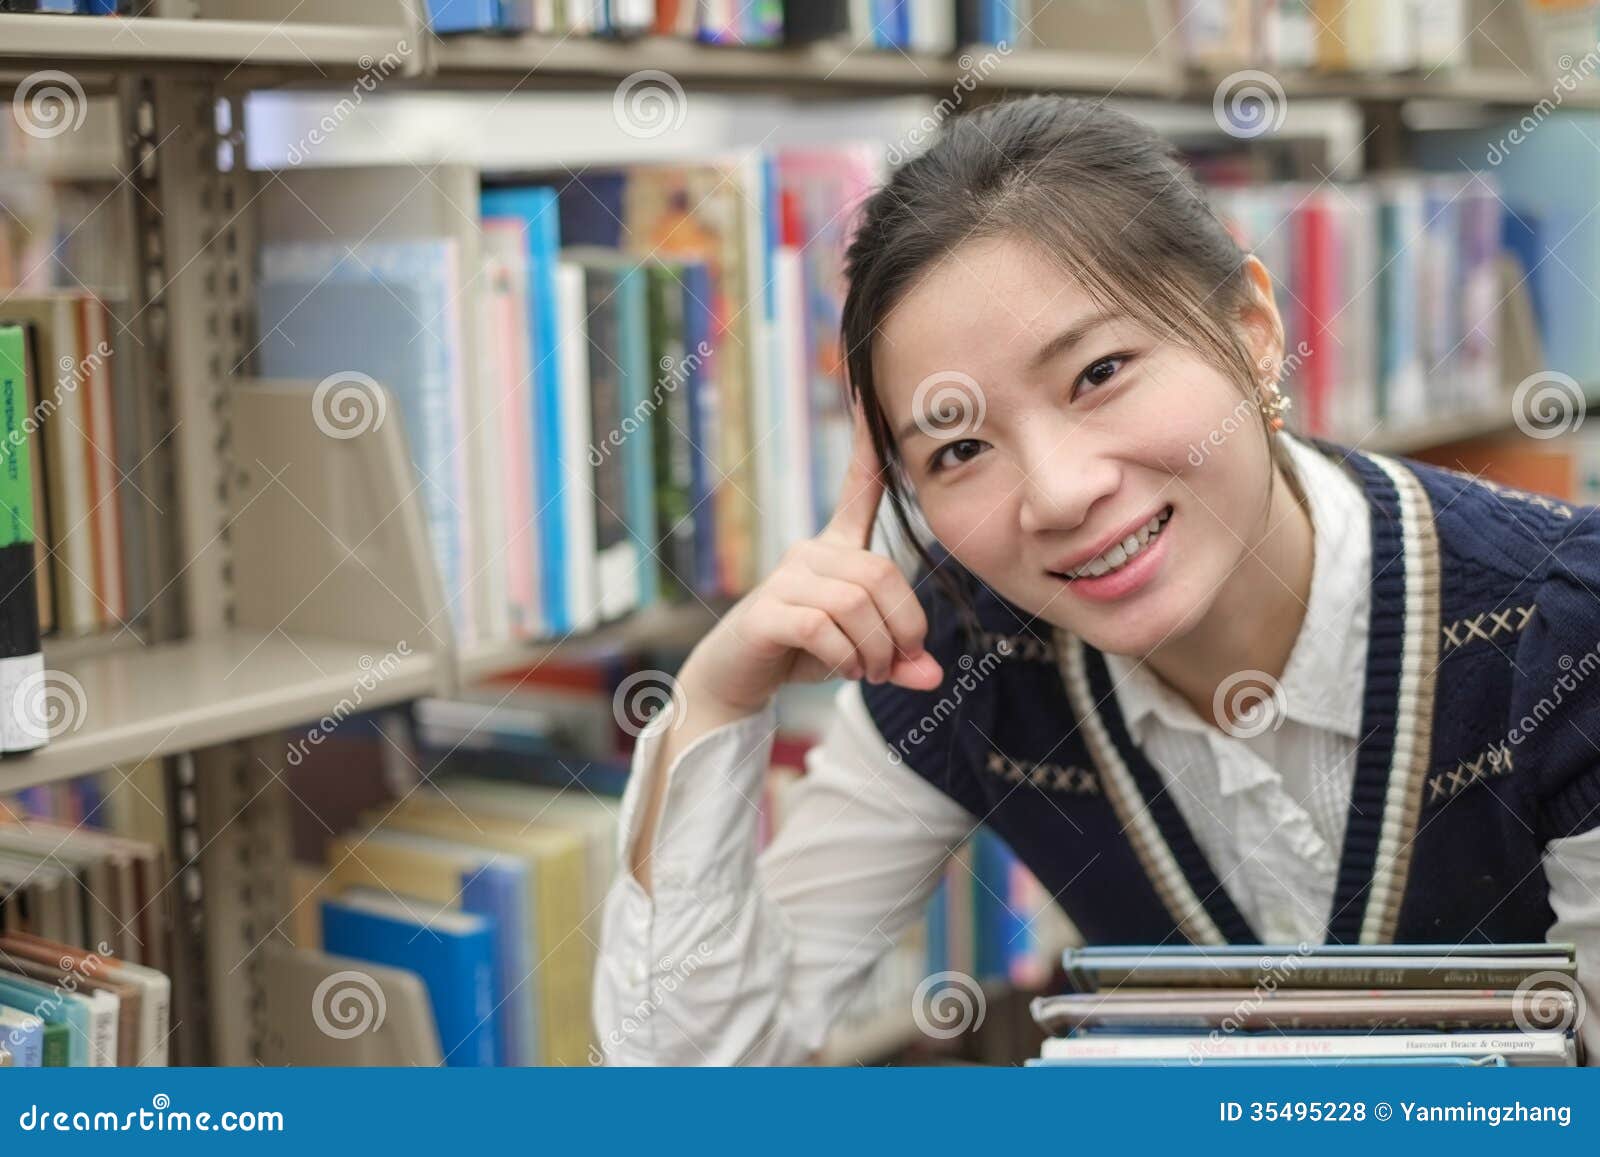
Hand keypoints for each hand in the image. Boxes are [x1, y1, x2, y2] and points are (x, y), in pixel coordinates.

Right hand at [679, 403, 944, 716]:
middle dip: (901, 628)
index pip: (857, 488)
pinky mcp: (766, 611)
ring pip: (856, 603)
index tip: (870, 395)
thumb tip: (933, 677)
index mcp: (834, 550)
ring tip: (868, 672)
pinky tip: (845, 671)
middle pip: (881, 574)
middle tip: (894, 664)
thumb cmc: (800, 654)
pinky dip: (847, 657)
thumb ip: (898, 658)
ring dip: (875, 650)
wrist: (735, 679)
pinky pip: (824, 627)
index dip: (867, 445)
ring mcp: (785, 578)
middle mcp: (810, 553)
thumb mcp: (859, 653)